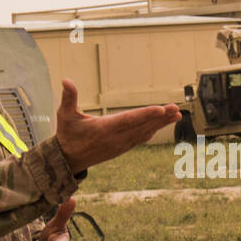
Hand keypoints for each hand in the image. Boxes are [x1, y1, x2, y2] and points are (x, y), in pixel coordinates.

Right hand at [55, 79, 180, 171]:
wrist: (68, 160)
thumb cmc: (67, 135)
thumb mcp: (64, 115)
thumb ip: (68, 98)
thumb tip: (65, 80)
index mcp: (104, 129)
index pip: (128, 120)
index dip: (145, 115)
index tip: (161, 110)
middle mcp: (116, 139)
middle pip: (142, 126)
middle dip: (160, 117)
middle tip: (176, 109)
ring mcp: (121, 145)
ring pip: (145, 132)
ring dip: (161, 124)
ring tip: (177, 114)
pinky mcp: (122, 148)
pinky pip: (141, 138)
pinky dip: (153, 130)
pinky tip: (163, 124)